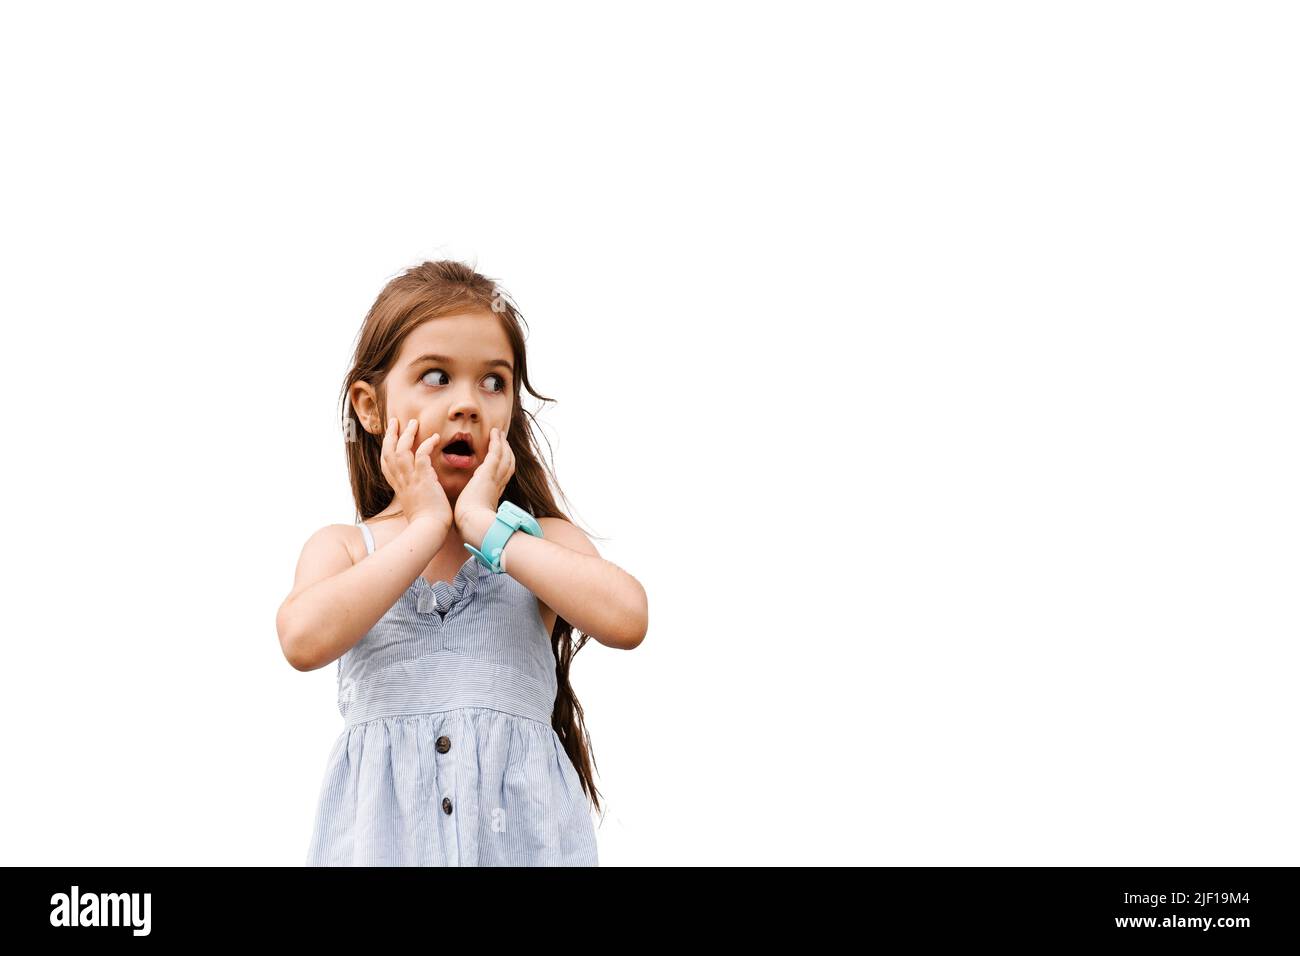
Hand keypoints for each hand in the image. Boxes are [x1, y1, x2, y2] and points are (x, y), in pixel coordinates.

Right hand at [381, 417, 452, 532]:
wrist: (429, 530)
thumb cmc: (426, 522)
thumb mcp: (415, 506)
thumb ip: (415, 495)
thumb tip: (421, 490)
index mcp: (398, 488)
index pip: (385, 465)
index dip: (386, 449)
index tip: (389, 438)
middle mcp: (401, 482)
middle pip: (388, 453)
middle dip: (391, 435)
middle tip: (395, 421)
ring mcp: (410, 480)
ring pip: (402, 450)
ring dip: (408, 434)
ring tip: (414, 422)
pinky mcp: (423, 479)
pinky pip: (422, 455)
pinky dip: (427, 444)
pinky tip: (435, 437)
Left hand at [454, 425, 515, 543]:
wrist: (473, 524)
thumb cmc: (470, 524)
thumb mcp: (473, 514)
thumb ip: (474, 509)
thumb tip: (468, 513)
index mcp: (494, 494)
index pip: (503, 476)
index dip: (504, 466)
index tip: (501, 459)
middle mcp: (498, 485)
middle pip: (509, 464)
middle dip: (507, 451)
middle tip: (503, 440)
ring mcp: (495, 478)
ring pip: (505, 456)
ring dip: (502, 443)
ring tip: (499, 433)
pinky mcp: (488, 473)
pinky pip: (496, 452)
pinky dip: (497, 442)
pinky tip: (494, 432)